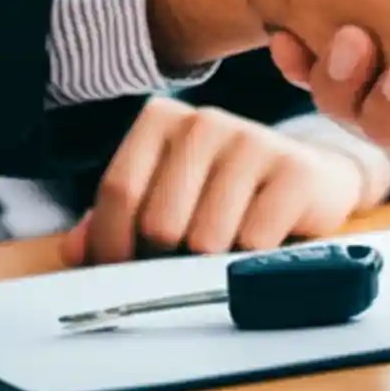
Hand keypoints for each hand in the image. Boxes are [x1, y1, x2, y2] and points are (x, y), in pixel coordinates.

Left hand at [59, 97, 384, 265]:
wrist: (312, 182)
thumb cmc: (228, 195)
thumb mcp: (168, 199)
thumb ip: (117, 220)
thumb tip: (76, 250)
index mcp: (164, 119)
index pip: (119, 189)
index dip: (114, 245)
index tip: (122, 271)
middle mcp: (206, 120)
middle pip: (161, 221)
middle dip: (169, 257)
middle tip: (187, 259)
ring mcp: (254, 139)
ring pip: (207, 238)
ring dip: (215, 260)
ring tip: (228, 248)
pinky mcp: (295, 169)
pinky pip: (254, 242)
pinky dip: (254, 259)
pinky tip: (262, 242)